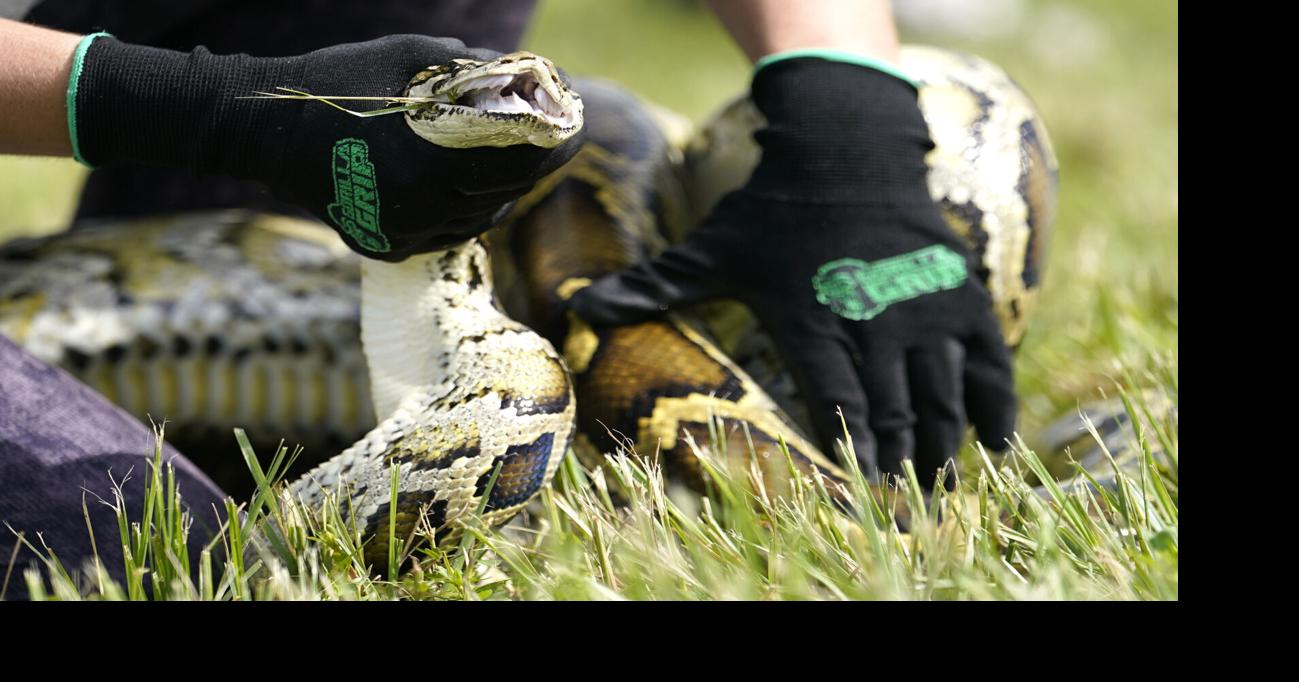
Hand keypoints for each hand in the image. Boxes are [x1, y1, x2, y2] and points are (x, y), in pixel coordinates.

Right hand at [69, 34, 583, 260]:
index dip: (556, 143)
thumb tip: (523, 70)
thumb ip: (467, 66)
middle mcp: (424, 206)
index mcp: (434, 159)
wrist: (262, 131)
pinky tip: (474, 189)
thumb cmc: (335, 83)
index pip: (520, 160)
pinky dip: (468, 212)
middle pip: (507, 190)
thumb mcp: (406, 57)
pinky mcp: (387, 245)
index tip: (574, 126)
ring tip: (516, 162)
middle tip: (553, 141)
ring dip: (504, 190)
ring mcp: (404, 232)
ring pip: (482, 218)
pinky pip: (448, 233)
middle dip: (535, 163)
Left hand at [569, 57, 1015, 488]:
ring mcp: (922, 306)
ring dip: (943, 442)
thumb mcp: (710, 248)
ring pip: (942, 392)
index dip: (851, 445)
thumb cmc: (770, 207)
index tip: (861, 485)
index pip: (836, 396)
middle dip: (900, 459)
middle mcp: (873, 318)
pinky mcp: (957, 292)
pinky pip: (987, 359)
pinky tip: (994, 442)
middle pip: (893, 407)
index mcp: (811, 319)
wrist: (843, 145)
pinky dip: (994, 402)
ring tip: (941, 484)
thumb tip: (575, 305)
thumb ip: (650, 286)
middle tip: (905, 504)